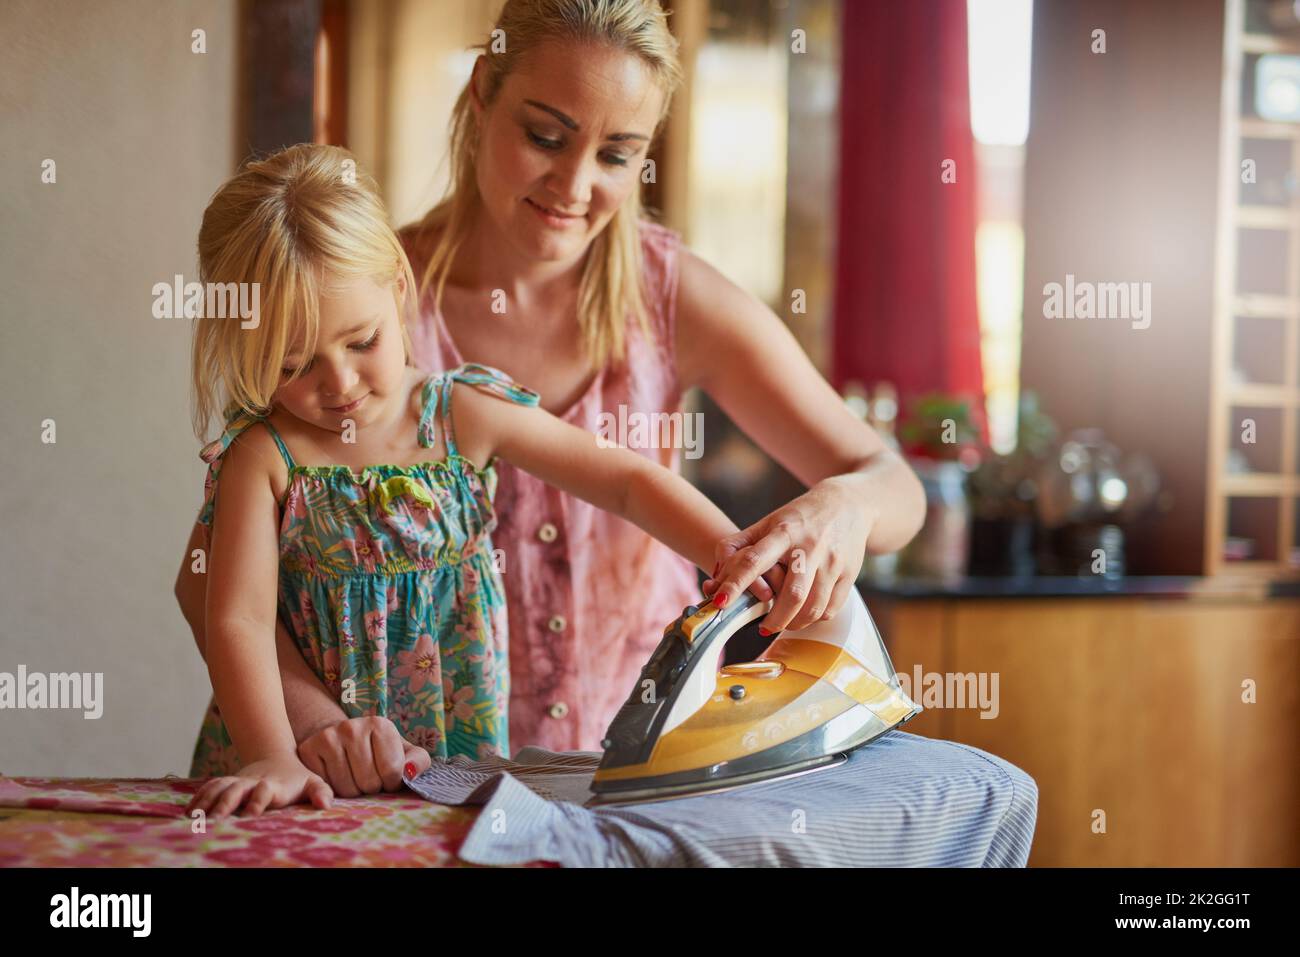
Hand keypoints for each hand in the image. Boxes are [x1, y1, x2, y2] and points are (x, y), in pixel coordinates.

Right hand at [186, 752, 332, 818]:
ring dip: (206, 801)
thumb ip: (321, 792)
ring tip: (193, 819)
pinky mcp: (226, 782)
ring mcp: (237, 780)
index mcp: (272, 784)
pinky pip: (209, 787)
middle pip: (235, 790)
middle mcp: (251, 781)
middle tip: (213, 822)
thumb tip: (326, 805)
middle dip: (224, 804)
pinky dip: (198, 798)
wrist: (277, 758)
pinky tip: (187, 813)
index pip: (264, 791)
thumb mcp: (313, 782)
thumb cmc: (296, 778)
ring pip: (218, 787)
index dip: (258, 801)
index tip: (251, 816)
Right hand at [296, 715, 431, 796]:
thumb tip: (409, 772)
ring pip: (347, 790)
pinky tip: (337, 779)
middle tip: (369, 779)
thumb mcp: (402, 751)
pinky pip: (326, 788)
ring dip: (354, 794)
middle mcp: (352, 727)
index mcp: (380, 724)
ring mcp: (328, 737)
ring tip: (354, 779)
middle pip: (369, 782)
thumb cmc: (377, 750)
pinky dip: (334, 791)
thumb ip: (417, 761)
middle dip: (373, 789)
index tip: (387, 777)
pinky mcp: (308, 750)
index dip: (392, 783)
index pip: (392, 771)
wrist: (340, 738)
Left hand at [701, 476, 873, 633]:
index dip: (735, 584)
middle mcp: (810, 548)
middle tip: (763, 628)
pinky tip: (804, 614)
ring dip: (794, 624)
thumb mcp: (767, 523)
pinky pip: (830, 608)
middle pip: (792, 594)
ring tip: (782, 624)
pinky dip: (814, 618)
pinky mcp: (849, 574)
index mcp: (784, 532)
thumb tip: (715, 576)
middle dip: (774, 619)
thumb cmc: (800, 517)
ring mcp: (832, 562)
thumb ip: (737, 546)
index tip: (720, 602)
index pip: (754, 561)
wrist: (848, 504)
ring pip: (813, 607)